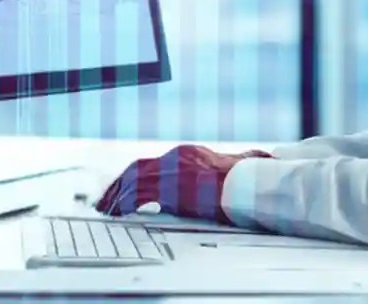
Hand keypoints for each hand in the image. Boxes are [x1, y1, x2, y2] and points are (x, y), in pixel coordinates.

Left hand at [95, 144, 271, 223]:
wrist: (246, 185)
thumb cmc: (246, 178)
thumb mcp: (239, 165)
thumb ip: (239, 161)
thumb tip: (261, 157)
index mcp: (186, 153)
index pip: (151, 163)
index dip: (133, 177)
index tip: (124, 189)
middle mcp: (174, 158)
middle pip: (136, 169)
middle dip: (118, 185)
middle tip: (107, 200)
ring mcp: (169, 172)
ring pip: (132, 182)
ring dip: (117, 197)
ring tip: (108, 210)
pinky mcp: (168, 189)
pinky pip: (138, 197)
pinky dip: (125, 204)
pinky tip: (119, 213)